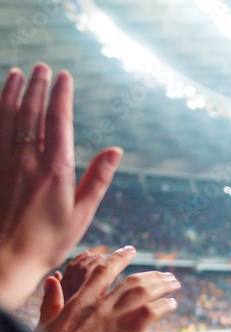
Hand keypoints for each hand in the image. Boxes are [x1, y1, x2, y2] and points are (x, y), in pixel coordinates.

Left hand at [0, 65, 121, 310]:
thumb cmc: (47, 242)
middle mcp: (27, 160)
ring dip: (12, 93)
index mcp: (55, 170)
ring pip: (7, 118)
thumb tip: (115, 151)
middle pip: (30, 113)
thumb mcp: (81, 214)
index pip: (58, 122)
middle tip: (41, 67)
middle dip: (36, 87)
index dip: (61, 96)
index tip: (64, 76)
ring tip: (16, 74)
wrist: (5, 259)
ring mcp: (5, 163)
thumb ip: (97, 179)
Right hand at [41, 246, 178, 331]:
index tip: (130, 250)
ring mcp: (112, 319)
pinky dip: (163, 305)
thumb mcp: (45, 324)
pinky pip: (150, 312)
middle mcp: (98, 306)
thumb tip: (52, 279)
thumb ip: (52, 301)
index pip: (102, 271)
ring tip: (174, 284)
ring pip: (144, 292)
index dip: (118, 258)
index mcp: (78, 302)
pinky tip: (171, 305)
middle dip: (152, 275)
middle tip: (167, 275)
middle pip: (131, 281)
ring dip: (163, 286)